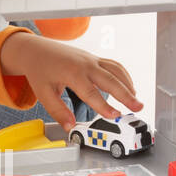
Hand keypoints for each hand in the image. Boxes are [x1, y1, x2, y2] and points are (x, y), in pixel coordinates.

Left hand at [0, 32, 142, 129]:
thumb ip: (58, 111)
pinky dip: (124, 76)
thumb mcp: (43, 93)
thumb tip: (70, 127)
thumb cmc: (40, 70)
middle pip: (110, 79)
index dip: (104, 105)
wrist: (37, 49)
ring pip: (115, 71)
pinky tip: (129, 87)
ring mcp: (92, 60)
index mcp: (72, 73)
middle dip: (125, 94)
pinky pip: (113, 65)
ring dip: (128, 85)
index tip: (115, 115)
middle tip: (138, 107)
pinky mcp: (94, 58)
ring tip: (136, 100)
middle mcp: (85, 64)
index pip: (91, 92)